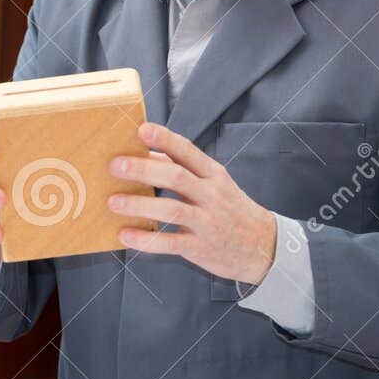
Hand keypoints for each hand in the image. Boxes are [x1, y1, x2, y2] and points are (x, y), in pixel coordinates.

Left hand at [109, 122, 277, 284]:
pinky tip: (125, 235)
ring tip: (113, 202)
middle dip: (143, 169)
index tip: (141, 130)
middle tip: (115, 165)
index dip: (164, 139)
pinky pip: (170, 243)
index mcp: (214, 175)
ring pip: (171, 209)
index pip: (188, 151)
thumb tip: (148, 154)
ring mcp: (207, 222)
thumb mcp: (217, 184)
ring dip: (139, 205)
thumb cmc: (232, 210)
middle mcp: (212, 195)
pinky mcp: (201, 248)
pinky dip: (145, 239)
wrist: (265, 247)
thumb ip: (185, 169)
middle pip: (176, 176)